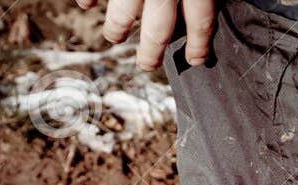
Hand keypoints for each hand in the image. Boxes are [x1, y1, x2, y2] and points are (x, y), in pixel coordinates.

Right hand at [77, 0, 217, 69]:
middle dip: (151, 52)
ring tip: (115, 37)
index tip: (196, 60)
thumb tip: (210, 6)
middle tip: (147, 65)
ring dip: (117, 28)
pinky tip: (87, 5)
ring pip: (122, 14)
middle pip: (158, 30)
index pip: (200, 23)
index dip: (199, 45)